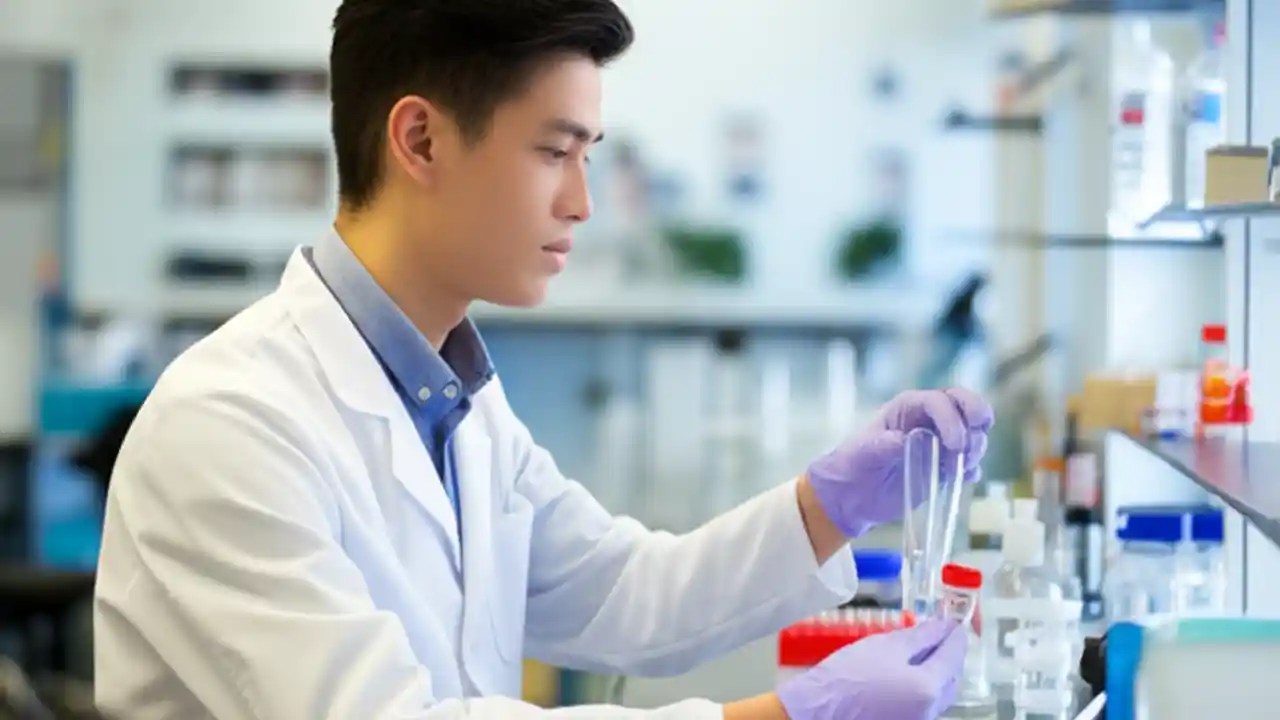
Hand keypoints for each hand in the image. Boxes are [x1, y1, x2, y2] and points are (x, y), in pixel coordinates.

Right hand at [777, 618, 967, 719]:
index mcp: (929, 687)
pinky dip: (923, 686)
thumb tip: (942, 626)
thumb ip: (920, 636)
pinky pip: (924, 704)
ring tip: (924, 652)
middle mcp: (930, 710)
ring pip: (939, 693)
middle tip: (941, 634)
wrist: (819, 710)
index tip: (955, 621)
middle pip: (951, 678)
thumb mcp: (885, 647)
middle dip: (949, 655)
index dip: (955, 635)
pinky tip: (908, 673)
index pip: (953, 655)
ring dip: (937, 672)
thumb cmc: (849, 675)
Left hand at [806, 388, 992, 537]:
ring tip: (958, 469)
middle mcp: (930, 419)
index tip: (954, 444)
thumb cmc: (853, 465)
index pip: (940, 400)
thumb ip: (883, 444)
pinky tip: (960, 479)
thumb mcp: (862, 453)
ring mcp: (941, 443)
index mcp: (909, 407)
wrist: (852, 496)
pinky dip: (971, 470)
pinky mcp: (946, 467)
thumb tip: (906, 439)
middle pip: (966, 405)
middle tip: (970, 446)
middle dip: (977, 419)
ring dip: (975, 449)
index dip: (952, 418)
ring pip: (973, 434)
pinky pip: (970, 463)